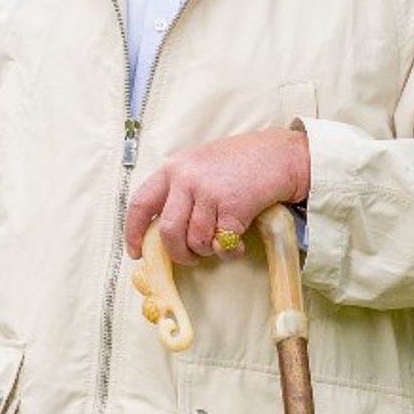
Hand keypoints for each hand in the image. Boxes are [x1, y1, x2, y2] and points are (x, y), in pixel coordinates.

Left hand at [124, 128, 309, 266]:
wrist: (280, 155)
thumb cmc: (241, 163)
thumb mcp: (200, 165)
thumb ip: (180, 190)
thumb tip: (164, 232)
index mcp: (173, 168)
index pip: (141, 203)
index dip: (133, 232)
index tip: (136, 251)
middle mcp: (186, 178)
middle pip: (168, 232)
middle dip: (178, 253)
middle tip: (190, 258)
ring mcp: (209, 191)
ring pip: (196, 241)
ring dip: (208, 251)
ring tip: (220, 243)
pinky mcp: (232, 206)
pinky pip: (222, 244)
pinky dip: (230, 252)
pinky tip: (238, 243)